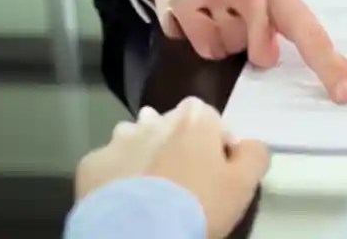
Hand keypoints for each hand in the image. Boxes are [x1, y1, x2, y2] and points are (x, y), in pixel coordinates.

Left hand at [75, 97, 270, 238]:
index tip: (216, 171)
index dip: (215, 144)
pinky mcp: (91, 164)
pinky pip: (109, 165)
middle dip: (177, 145)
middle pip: (171, 126)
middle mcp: (155, 119)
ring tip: (151, 188)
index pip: (211, 119)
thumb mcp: (245, 183)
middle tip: (184, 181)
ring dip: (144, 155)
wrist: (138, 234)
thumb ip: (255, 154)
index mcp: (195, 118)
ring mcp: (119, 140)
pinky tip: (125, 199)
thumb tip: (248, 145)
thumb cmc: (199, 205)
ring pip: (136, 140)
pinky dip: (116, 176)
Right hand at [143, 0, 346, 102]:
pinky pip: (206, 49)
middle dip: (257, 49)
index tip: (344, 91)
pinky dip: (206, 42)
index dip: (327, 64)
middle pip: (263, 54)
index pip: (308, 31)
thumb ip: (291, 23)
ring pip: (232, 51)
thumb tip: (332, 70)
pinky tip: (202, 19)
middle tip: (246, 24)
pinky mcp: (185, 5)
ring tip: (220, 14)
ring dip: (229, 41)